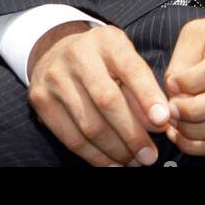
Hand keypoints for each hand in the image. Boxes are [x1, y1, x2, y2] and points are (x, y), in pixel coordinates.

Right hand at [27, 23, 171, 166]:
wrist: (55, 51)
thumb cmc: (102, 58)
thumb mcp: (124, 59)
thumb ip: (141, 86)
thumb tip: (158, 123)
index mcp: (108, 41)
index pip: (132, 70)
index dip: (148, 97)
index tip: (163, 121)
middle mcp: (79, 56)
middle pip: (108, 101)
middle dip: (132, 133)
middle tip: (150, 156)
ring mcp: (56, 78)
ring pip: (89, 125)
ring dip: (115, 150)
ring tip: (133, 162)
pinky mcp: (40, 101)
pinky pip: (70, 137)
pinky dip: (93, 155)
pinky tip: (110, 163)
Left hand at [162, 15, 204, 157]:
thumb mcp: (198, 33)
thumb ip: (182, 59)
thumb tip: (172, 90)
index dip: (191, 81)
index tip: (172, 84)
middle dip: (193, 111)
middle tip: (171, 110)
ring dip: (197, 132)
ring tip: (176, 123)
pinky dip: (203, 146)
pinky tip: (185, 136)